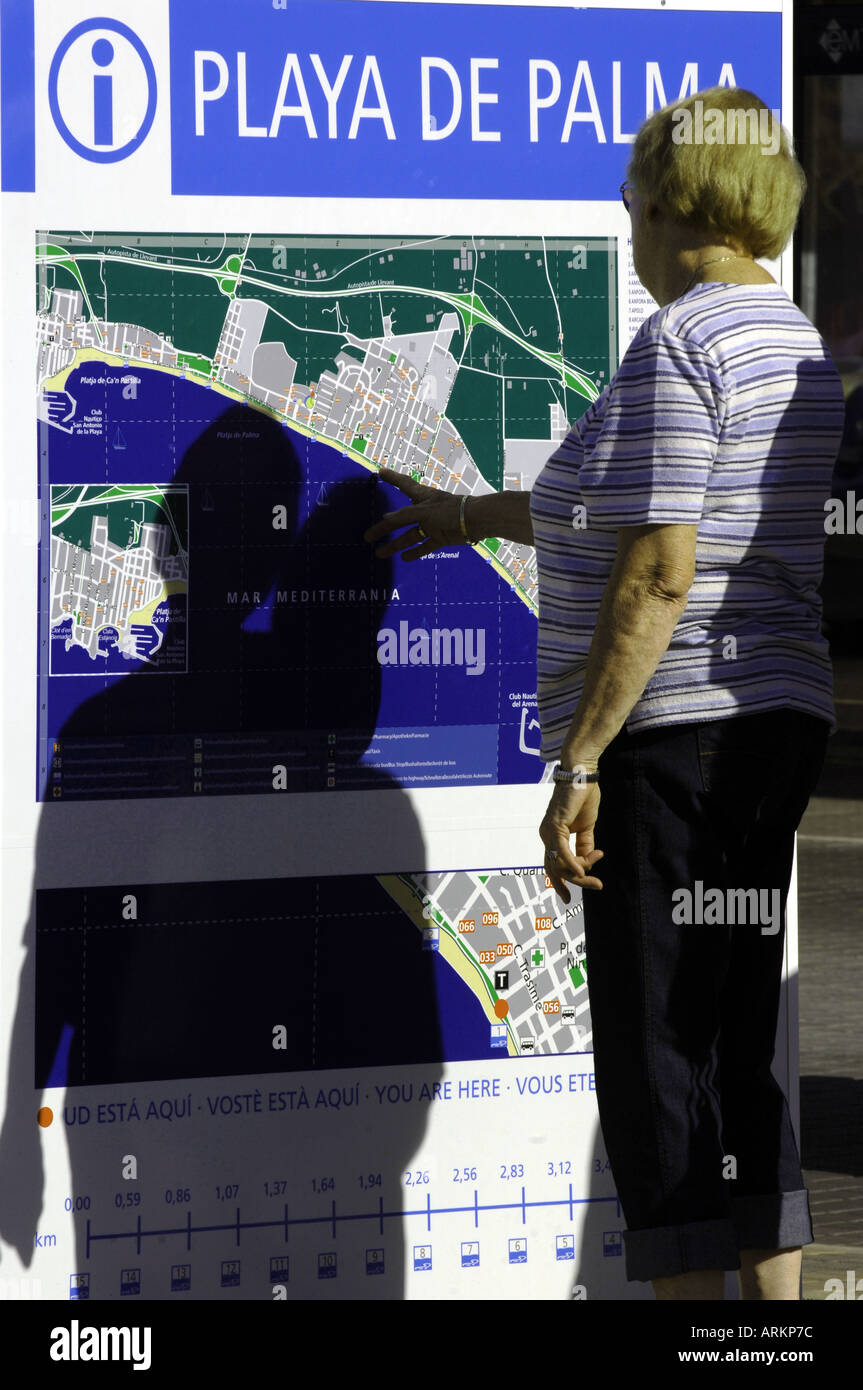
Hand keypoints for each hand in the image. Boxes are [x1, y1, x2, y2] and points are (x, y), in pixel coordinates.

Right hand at [364, 466, 469, 559]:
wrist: (476, 521)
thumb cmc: (449, 510)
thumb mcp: (423, 511)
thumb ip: (404, 516)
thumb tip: (385, 520)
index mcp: (421, 496)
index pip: (403, 484)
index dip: (392, 478)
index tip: (381, 472)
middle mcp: (424, 510)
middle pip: (400, 519)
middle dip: (384, 528)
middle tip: (368, 536)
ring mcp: (432, 524)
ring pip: (409, 535)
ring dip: (395, 545)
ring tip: (380, 553)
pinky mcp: (441, 537)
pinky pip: (424, 546)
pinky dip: (415, 552)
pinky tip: (404, 558)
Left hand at [539, 781, 603, 902]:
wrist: (583, 775)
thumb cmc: (584, 796)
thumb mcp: (587, 827)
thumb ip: (585, 846)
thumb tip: (587, 865)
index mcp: (553, 836)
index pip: (556, 866)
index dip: (566, 882)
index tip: (585, 887)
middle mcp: (546, 836)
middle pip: (556, 870)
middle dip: (576, 881)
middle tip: (597, 885)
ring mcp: (548, 832)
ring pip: (560, 864)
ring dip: (581, 871)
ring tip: (599, 864)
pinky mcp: (555, 826)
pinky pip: (562, 852)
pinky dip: (572, 863)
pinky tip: (583, 871)